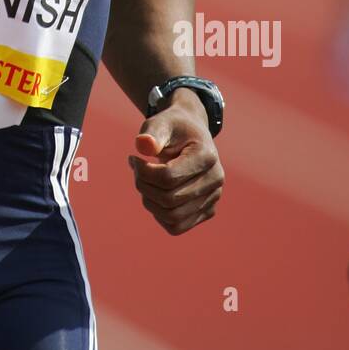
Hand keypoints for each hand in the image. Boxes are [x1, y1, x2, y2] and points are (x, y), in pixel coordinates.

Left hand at [128, 94, 223, 234]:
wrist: (191, 134)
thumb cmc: (173, 128)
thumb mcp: (160, 123)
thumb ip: (151, 133)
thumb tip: (143, 145)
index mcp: (206, 156)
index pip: (168, 177)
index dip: (143, 171)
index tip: (132, 157)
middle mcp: (216, 180)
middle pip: (169, 199)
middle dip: (143, 186)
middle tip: (135, 169)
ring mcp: (213, 198)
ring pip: (173, 217)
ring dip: (149, 202)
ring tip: (143, 182)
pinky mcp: (207, 211)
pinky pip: (177, 226)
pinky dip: (159, 214)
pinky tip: (154, 194)